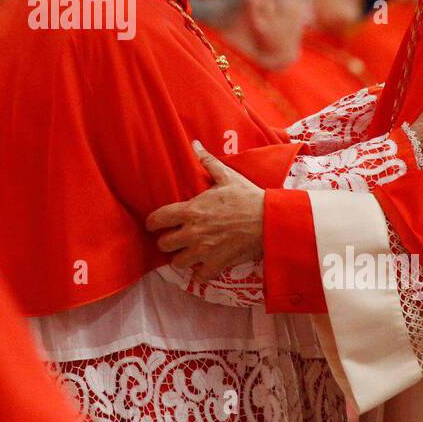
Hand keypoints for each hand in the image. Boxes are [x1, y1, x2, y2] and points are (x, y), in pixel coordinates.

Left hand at [146, 141, 263, 282]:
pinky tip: (203, 266)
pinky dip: (199, 273)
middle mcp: (192, 232)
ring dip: (181, 257)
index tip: (155, 224)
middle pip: (163, 244)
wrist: (269, 220)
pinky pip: (198, 276)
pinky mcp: (217, 264)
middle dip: (166, 241)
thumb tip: (195, 145)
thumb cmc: (247, 197)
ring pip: (177, 262)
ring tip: (187, 252)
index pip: (158, 219)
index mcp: (191, 210)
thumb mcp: (227, 177)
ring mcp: (203, 251)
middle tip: (174, 237)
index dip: (152, 222)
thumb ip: (207, 162)